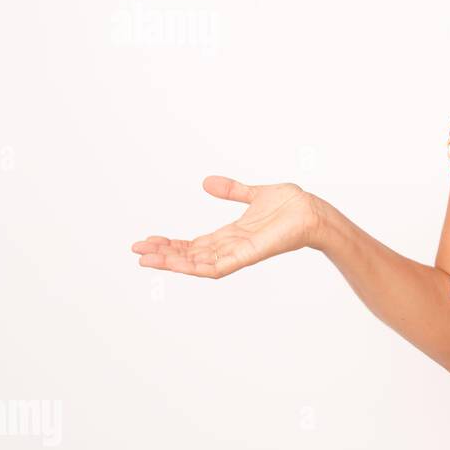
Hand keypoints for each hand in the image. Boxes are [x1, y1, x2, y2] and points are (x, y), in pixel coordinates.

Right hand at [131, 176, 322, 278]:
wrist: (312, 210)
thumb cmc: (291, 205)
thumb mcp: (254, 194)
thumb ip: (232, 190)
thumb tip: (207, 182)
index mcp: (232, 235)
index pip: (195, 244)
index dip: (172, 244)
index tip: (148, 240)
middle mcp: (232, 247)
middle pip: (191, 256)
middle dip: (164, 255)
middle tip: (137, 251)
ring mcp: (239, 254)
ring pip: (198, 264)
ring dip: (172, 262)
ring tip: (146, 259)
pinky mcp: (247, 256)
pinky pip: (217, 267)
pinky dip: (195, 267)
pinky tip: (174, 265)